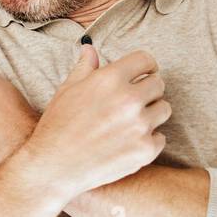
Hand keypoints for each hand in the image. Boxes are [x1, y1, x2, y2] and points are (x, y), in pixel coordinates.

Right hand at [21, 46, 170, 203]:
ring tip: (128, 123)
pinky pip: (160, 138)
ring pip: (164, 110)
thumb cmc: (56, 126)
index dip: (144, 66)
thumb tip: (90, 49)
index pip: (146, 60)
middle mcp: (128, 99)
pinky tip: (126, 143)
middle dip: (147, 90)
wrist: (52, 167)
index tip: (142, 74)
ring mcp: (139, 126)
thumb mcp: (67, 91)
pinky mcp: (145, 150)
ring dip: (150, 114)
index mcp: (109, 79)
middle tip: (131, 103)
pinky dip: (147, 140)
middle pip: (158, 84)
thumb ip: (85, 68)